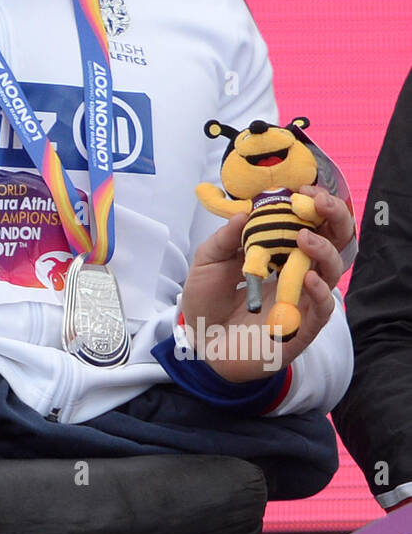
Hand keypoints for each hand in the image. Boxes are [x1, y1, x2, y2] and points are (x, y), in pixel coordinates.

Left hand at [181, 188, 352, 383]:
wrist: (199, 342)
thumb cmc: (207, 301)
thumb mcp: (208, 262)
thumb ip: (225, 238)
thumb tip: (245, 213)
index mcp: (278, 253)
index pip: (309, 224)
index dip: (313, 206)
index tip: (304, 191)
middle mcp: (296, 273)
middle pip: (333, 242)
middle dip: (333, 219)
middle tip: (319, 204)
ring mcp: (301, 299)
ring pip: (332, 271)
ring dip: (324, 251)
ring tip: (303, 239)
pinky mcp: (301, 327)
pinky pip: (322, 309)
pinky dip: (320, 291)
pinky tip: (307, 277)